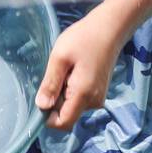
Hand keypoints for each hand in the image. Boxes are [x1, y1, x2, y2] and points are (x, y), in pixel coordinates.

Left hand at [35, 9, 122, 130]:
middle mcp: (93, 102)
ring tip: (68, 68)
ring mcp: (98, 98)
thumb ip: (50, 84)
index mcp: (83, 95)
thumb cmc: (84, 38)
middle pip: (66, 115)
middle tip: (58, 73)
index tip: (43, 94)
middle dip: (56, 100)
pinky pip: (79, 99)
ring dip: (63, 92)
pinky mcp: (99, 92)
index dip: (48, 116)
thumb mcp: (60, 58)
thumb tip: (41, 106)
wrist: (110, 28)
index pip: (63, 123)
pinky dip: (71, 88)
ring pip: (72, 106)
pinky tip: (75, 69)